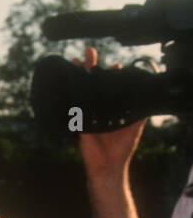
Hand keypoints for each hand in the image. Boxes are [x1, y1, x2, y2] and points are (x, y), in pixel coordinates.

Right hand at [75, 46, 145, 177]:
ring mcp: (88, 114)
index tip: (115, 64)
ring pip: (82, 90)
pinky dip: (70, 94)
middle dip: (91, 67)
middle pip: (94, 83)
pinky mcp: (79, 122)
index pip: (110, 86)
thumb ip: (140, 113)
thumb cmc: (122, 148)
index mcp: (112, 107)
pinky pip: (73, 106)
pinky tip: (67, 83)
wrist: (108, 166)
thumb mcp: (135, 127)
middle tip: (89, 52)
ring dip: (78, 75)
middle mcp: (99, 108)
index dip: (111, 74)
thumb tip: (149, 98)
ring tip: (75, 60)